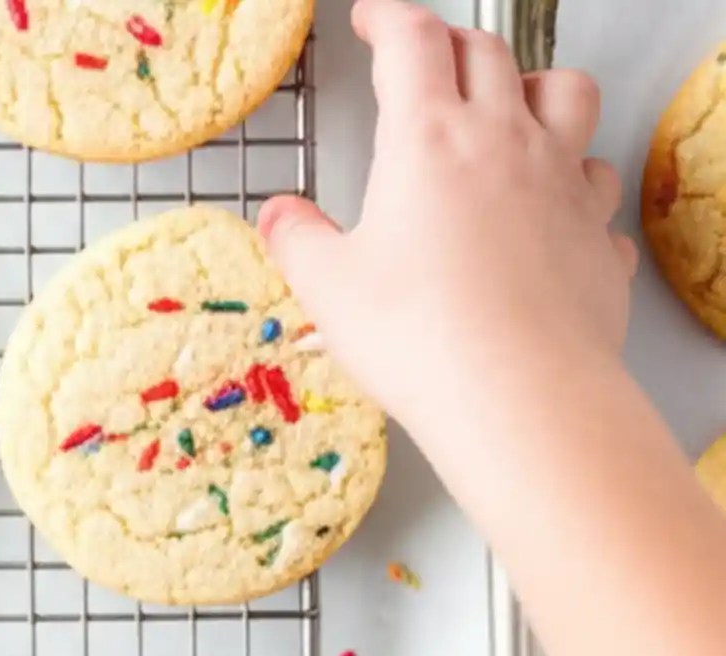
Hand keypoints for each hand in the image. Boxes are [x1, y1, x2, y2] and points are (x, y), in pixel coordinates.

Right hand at [259, 0, 636, 428]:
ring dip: (534, 88)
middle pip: (488, 53)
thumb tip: (277, 216)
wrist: (521, 398)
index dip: (387, 17)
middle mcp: (505, 142)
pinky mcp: (597, 236)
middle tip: (423, 59)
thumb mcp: (327, 287)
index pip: (412, 41)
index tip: (370, 21)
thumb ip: (295, 239)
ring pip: (569, 95)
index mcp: (429, 139)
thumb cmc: (418, 336)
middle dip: (450, 43)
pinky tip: (549, 209)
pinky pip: (595, 186)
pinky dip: (572, 181)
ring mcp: (562, 184)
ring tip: (510, 110)